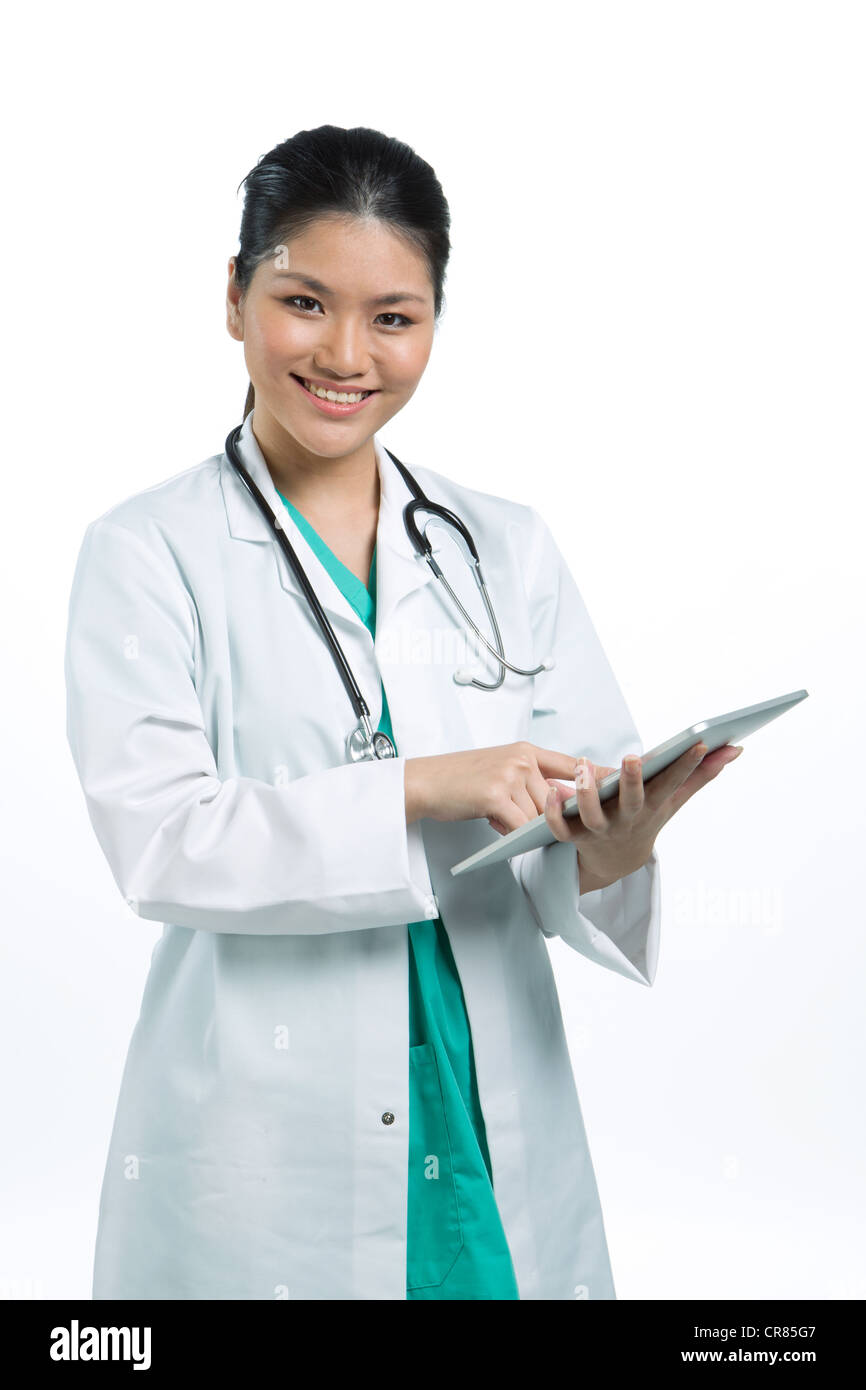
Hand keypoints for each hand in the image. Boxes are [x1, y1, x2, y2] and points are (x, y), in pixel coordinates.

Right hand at [404, 742, 588, 828]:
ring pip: (538, 816)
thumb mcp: (500, 770)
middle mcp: (522, 759)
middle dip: (544, 817)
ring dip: (521, 826)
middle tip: (519, 819)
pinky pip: (519, 826)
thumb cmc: (461, 780)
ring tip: (494, 815)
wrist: (425, 782)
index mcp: (526, 751)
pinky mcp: (496, 795)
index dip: (596, 775)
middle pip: (555, 800)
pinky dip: (511, 834)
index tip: (621, 782)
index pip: (572, 764)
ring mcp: (510, 775)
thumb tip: (560, 803)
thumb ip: (531, 782)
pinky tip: (495, 826)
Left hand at [544, 742, 744, 892]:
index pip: (672, 784)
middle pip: (631, 802)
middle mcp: (627, 818)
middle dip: (633, 781)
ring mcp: (600, 829)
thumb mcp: (675, 799)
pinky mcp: (575, 836)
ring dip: (586, 792)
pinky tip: (551, 789)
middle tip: (632, 757)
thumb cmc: (647, 817)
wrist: (617, 861)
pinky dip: (553, 813)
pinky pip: (561, 828)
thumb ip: (702, 774)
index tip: (698, 742)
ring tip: (582, 764)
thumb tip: (735, 748)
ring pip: (591, 815)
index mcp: (652, 806)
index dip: (687, 765)